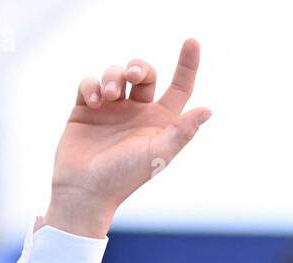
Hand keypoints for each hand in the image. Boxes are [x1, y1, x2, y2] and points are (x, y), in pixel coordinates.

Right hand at [44, 39, 211, 237]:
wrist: (85, 190)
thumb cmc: (125, 177)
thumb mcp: (159, 155)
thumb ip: (182, 132)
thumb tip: (208, 110)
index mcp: (161, 122)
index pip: (180, 87)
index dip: (187, 65)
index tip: (192, 41)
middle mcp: (138, 113)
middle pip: (145, 74)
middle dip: (139, 67)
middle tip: (133, 75)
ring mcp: (112, 110)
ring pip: (115, 74)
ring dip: (113, 76)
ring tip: (109, 95)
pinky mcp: (86, 110)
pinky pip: (90, 83)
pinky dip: (92, 85)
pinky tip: (94, 101)